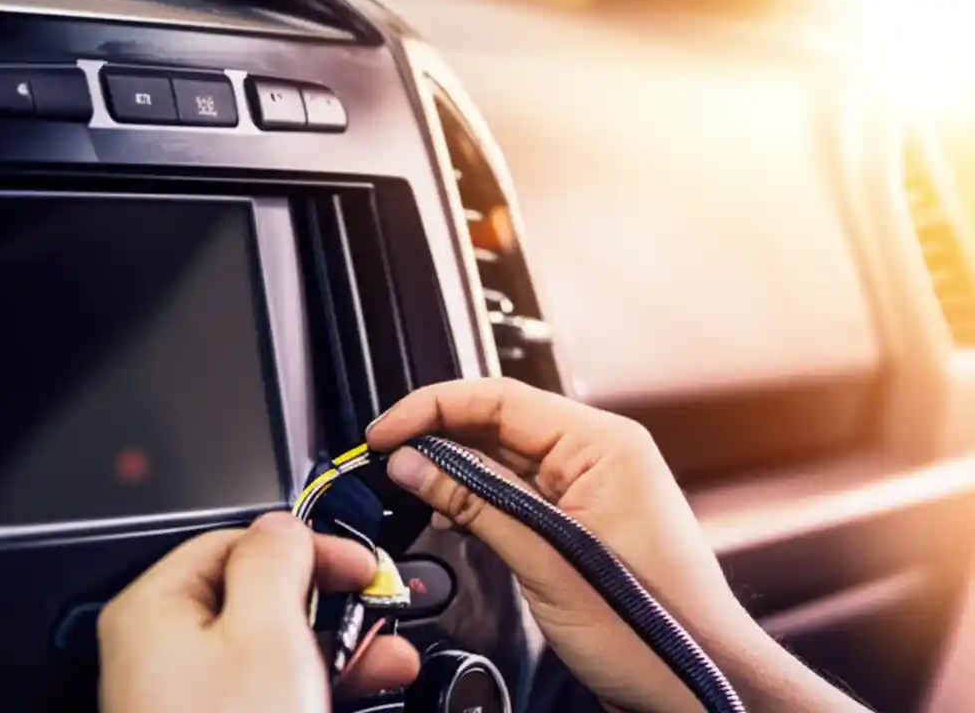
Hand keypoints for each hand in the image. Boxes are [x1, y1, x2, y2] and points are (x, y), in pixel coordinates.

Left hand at [97, 512, 419, 712]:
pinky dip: (319, 682)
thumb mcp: (265, 633)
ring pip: (271, 646)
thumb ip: (275, 561)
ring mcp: (190, 698)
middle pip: (257, 595)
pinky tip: (366, 684)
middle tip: (378, 609)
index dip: (305, 546)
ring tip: (389, 654)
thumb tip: (283, 523)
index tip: (359, 563)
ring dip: (336, 644)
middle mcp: (164, 651)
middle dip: (330, 601)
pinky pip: (270, 689)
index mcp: (156, 610)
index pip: (236, 542)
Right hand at [367, 378, 866, 712]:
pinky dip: (476, 498)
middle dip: (437, 437)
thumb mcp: (549, 560)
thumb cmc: (654, 632)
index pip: (500, 398)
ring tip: (409, 488)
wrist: (697, 689)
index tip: (387, 432)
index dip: (433, 407)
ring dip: (452, 469)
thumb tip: (413, 464)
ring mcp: (589, 488)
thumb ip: (476, 504)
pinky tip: (449, 512)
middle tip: (386, 461)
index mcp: (604, 444)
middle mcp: (599, 455)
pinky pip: (515, 491)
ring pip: (501, 458)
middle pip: (498, 423)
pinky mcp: (577, 520)